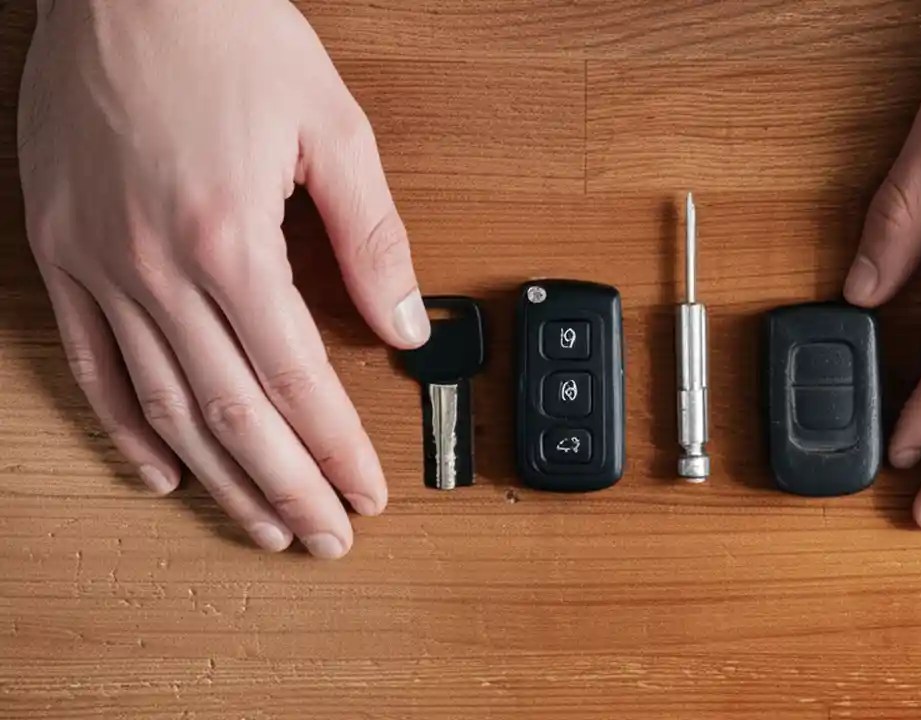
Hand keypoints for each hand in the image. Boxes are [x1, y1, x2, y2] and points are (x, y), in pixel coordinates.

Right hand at [19, 0, 429, 557]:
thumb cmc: (225, 33)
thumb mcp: (332, 125)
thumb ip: (372, 237)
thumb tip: (407, 325)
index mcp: (231, 235)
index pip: (297, 377)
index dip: (337, 447)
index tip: (368, 492)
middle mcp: (157, 264)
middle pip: (234, 411)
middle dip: (289, 486)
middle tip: (326, 536)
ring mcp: (99, 265)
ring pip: (165, 404)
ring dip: (219, 478)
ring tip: (260, 527)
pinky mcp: (61, 254)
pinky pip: (92, 365)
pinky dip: (127, 428)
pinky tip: (164, 473)